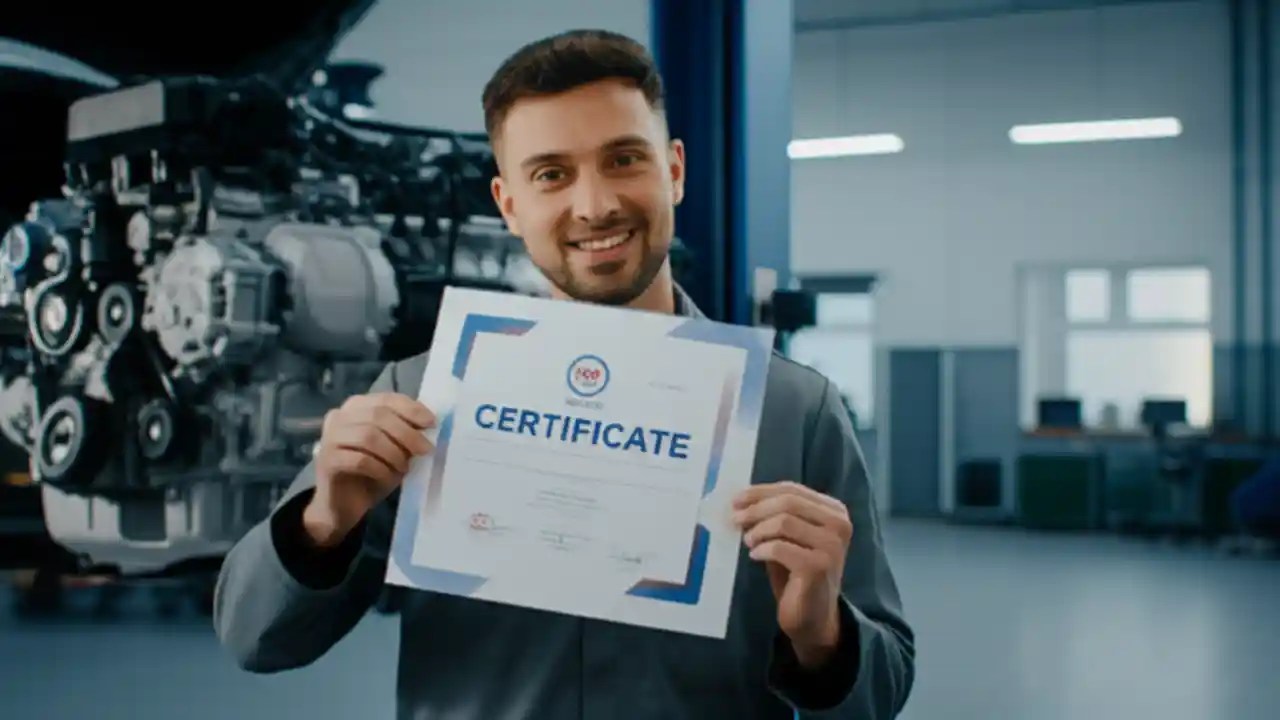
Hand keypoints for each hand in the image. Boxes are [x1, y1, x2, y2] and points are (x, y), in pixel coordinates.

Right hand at [303, 392, 434, 547]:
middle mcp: (339, 417)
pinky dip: (379, 468)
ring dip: (393, 453)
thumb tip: (428, 424)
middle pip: (378, 415)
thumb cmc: (372, 474)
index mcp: (356, 406)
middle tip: (425, 450)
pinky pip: (358, 460)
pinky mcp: (326, 461)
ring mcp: (329, 437)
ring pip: (368, 436)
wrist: (344, 506)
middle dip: (407, 433)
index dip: (411, 409)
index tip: (432, 423)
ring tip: (404, 468)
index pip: (386, 399)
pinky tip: (387, 478)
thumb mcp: (395, 450)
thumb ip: (406, 434)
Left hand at [733, 481, 852, 667]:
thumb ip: (775, 515)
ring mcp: (832, 546)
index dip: (761, 492)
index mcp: (835, 511)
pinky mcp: (819, 566)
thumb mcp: (788, 537)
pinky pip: (780, 547)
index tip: (736, 499)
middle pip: (788, 502)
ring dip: (758, 530)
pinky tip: (755, 556)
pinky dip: (762, 549)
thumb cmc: (797, 573)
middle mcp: (839, 524)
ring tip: (748, 542)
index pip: (793, 489)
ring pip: (784, 522)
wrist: (813, 618)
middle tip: (735, 519)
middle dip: (756, 508)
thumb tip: (741, 499)